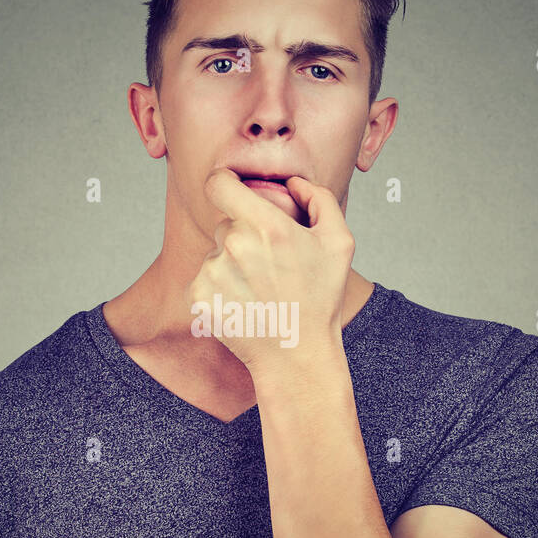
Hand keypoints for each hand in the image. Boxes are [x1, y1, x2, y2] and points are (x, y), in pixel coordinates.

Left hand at [186, 168, 354, 376]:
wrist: (296, 355)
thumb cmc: (321, 298)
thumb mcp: (339, 242)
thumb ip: (319, 198)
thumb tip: (292, 183)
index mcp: (265, 225)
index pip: (219, 183)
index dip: (225, 182)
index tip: (231, 191)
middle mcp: (233, 246)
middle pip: (225, 223)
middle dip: (243, 235)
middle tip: (270, 265)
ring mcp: (212, 273)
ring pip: (215, 253)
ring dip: (232, 264)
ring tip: (260, 290)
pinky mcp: (198, 297)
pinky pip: (204, 278)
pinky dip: (220, 288)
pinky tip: (245, 304)